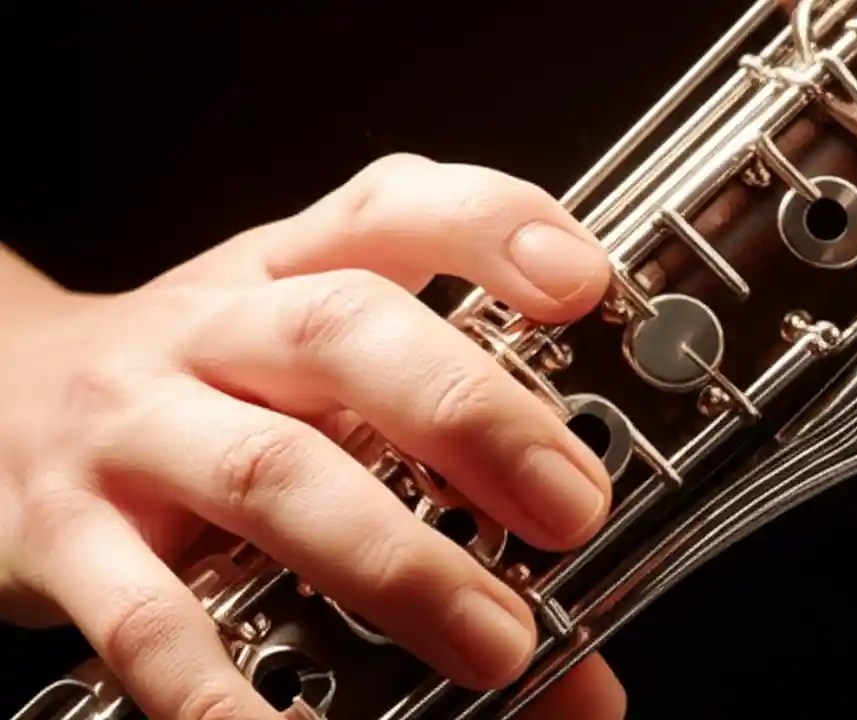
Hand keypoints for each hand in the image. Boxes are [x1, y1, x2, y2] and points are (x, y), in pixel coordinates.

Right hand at [0, 154, 625, 718]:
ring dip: (393, 560)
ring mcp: (135, 424)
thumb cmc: (196, 383)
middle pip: (345, 329)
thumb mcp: (310, 381)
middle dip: (471, 416)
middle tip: (573, 507)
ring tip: (494, 641)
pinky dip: (224, 685)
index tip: (582, 284)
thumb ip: (448, 489)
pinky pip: (146, 615)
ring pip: (268, 471)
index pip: (394, 208)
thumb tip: (583, 668)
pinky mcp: (66, 533)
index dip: (492, 229)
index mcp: (288, 272)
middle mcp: (213, 330)